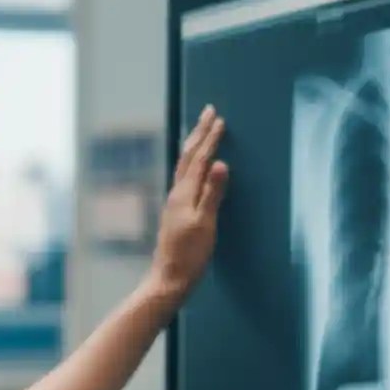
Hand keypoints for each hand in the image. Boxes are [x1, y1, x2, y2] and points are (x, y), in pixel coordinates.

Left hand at [146, 104, 228, 302]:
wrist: (169, 278)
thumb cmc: (190, 255)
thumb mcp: (206, 224)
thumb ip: (213, 193)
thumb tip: (220, 163)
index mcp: (184, 193)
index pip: (199, 158)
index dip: (210, 138)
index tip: (219, 118)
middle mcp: (176, 193)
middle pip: (188, 156)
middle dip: (199, 133)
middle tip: (208, 111)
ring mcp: (174, 202)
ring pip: (184, 165)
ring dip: (194, 145)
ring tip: (201, 131)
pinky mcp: (176, 211)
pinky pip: (185, 177)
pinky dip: (191, 163)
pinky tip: (193, 168)